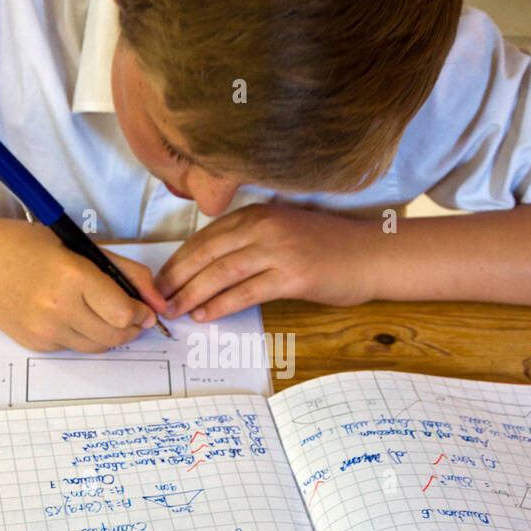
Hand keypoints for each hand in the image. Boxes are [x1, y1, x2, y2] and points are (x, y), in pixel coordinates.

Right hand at [0, 217, 169, 351]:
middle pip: (116, 335)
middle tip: (131, 314)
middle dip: (132, 327)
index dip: (141, 312)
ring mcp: (45, 330)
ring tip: (104, 314)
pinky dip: (84, 336)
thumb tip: (158, 301)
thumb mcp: (81, 246)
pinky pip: (75, 347)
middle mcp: (58, 308)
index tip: (144, 307)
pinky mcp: (36, 344)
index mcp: (73, 276)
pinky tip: (73, 315)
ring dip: (110, 334)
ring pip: (98, 347)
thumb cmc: (28, 246)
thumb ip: (125, 271)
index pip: (124, 312)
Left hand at [154, 204, 378, 321]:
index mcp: (257, 214)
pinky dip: (220, 304)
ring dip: (192, 294)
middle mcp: (264, 226)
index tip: (161, 280)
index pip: (204, 237)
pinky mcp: (292, 276)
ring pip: (220, 273)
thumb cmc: (329, 248)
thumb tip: (211, 266)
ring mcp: (278, 250)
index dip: (178, 261)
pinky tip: (205, 315)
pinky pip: (246, 292)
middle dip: (176, 279)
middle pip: (206, 253)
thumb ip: (250, 240)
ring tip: (175, 311)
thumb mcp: (284, 231)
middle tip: (158, 300)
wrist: (373, 255)